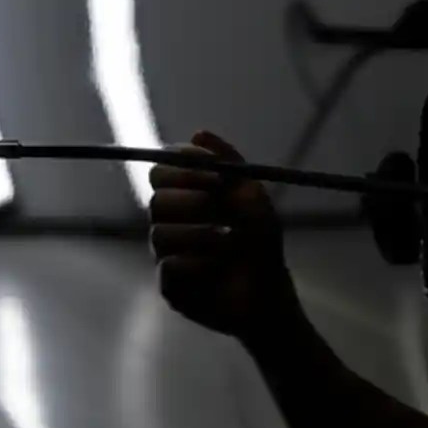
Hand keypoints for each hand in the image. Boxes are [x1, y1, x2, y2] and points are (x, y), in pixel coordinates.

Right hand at [148, 131, 302, 337]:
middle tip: (221, 212)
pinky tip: (218, 271)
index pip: (161, 172)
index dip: (183, 171)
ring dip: (203, 236)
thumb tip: (199, 132)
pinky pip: (170, 266)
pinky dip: (200, 265)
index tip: (215, 177)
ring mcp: (166, 255)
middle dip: (193, 203)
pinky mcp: (168, 285)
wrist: (270, 296)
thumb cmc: (262, 246)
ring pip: (162, 234)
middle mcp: (169, 225)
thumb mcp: (254, 198)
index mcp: (184, 199)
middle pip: (157, 201)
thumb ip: (229, 163)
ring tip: (231, 246)